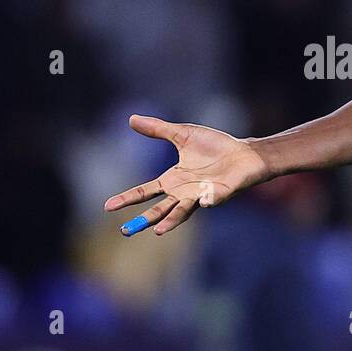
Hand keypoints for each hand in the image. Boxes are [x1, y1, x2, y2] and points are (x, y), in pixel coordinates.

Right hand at [104, 115, 269, 235]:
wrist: (244, 152)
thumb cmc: (214, 146)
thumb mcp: (182, 134)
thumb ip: (158, 129)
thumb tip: (131, 119)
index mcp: (173, 180)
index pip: (146, 191)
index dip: (128, 198)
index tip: (107, 206)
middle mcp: (185, 192)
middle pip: (160, 209)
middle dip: (143, 220)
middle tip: (125, 231)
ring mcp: (202, 195)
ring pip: (183, 211)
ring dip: (171, 220)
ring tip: (158, 231)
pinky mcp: (221, 193)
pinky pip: (213, 199)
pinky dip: (209, 200)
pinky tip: (203, 200)